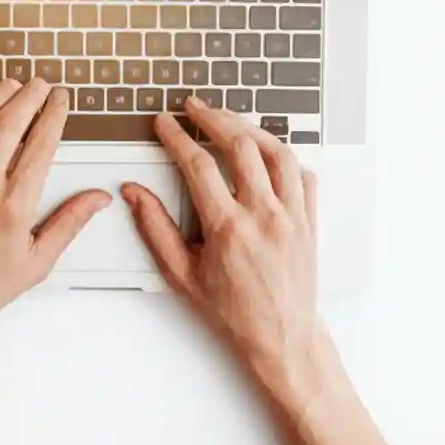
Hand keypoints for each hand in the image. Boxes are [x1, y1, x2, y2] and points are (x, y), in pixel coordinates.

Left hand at [0, 78, 112, 332]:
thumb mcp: (36, 263)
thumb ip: (68, 224)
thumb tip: (98, 199)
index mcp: (12, 206)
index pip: (40, 144)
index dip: (54, 115)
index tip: (61, 100)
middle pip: (9, 125)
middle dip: (29, 97)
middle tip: (41, 84)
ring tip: (11, 84)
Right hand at [122, 97, 319, 381]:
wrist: (282, 338)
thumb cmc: (232, 312)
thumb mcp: (181, 275)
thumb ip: (155, 229)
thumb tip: (135, 194)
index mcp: (229, 229)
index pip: (199, 166)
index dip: (178, 138)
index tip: (165, 124)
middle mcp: (264, 216)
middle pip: (241, 146)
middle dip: (214, 118)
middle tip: (195, 107)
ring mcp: (291, 216)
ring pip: (277, 152)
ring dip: (251, 128)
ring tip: (229, 118)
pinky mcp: (309, 221)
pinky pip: (302, 175)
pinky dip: (284, 156)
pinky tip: (267, 152)